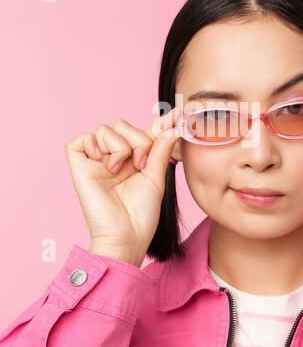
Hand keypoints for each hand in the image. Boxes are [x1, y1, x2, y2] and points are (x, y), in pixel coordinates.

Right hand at [67, 108, 182, 266]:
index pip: (145, 132)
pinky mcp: (78, 164)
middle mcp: (114, 156)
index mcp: (134, 159)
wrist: (126, 234)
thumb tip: (172, 126)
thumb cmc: (141, 213)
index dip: (161, 122)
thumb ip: (160, 150)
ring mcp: (96, 159)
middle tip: (139, 165)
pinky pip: (83, 138)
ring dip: (121, 147)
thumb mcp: (156, 178)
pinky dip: (95, 145)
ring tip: (122, 170)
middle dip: (138, 141)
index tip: (180, 112)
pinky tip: (104, 163)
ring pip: (107, 129)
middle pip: (123, 125)